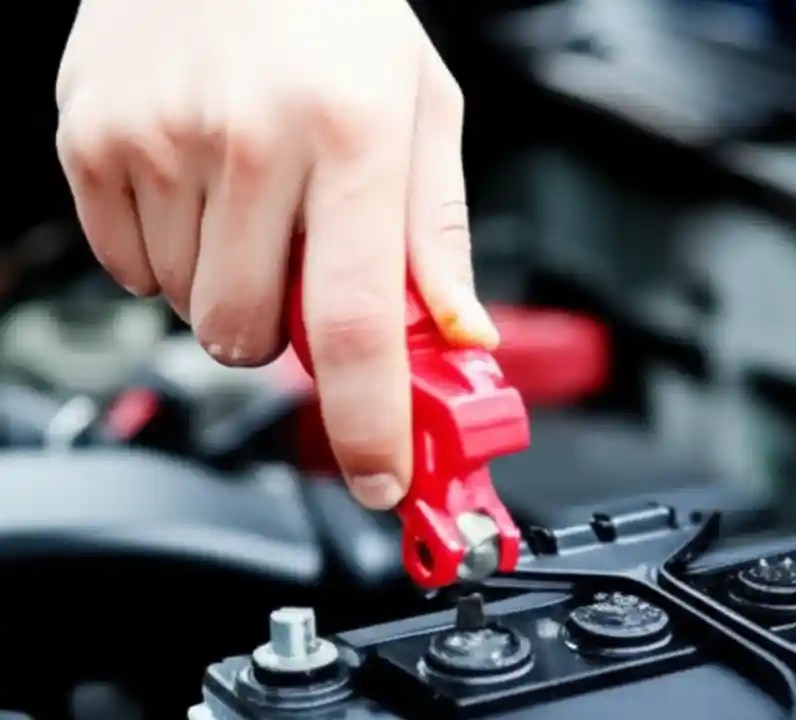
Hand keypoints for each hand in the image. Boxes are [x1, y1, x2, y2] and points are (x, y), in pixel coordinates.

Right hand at [56, 0, 496, 509]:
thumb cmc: (335, 7)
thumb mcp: (423, 104)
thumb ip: (439, 231)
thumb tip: (457, 334)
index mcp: (354, 134)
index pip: (359, 321)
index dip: (370, 422)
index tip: (380, 479)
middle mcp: (251, 141)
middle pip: (251, 334)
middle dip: (283, 330)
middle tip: (300, 263)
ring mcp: (158, 140)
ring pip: (187, 307)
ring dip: (225, 283)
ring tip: (250, 196)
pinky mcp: (90, 140)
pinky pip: (126, 267)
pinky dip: (166, 253)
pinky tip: (197, 185)